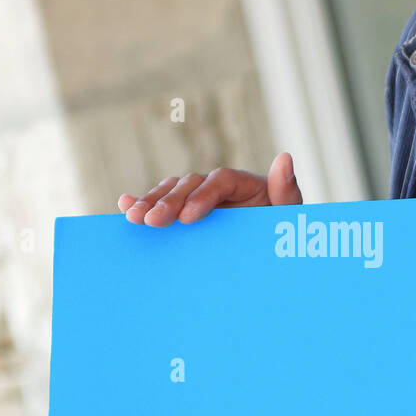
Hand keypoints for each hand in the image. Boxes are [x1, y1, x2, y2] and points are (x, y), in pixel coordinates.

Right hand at [118, 152, 302, 226]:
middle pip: (190, 185)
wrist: (276, 257)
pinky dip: (143, 204)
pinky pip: (163, 206)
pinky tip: (124, 206)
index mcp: (246, 185)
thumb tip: (285, 158)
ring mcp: (200, 200)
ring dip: (150, 203)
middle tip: (152, 221)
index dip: (203, 195)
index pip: (221, 181)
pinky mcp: (186, 215)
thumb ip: (287, 191)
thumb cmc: (286, 236)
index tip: (188, 216)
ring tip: (133, 217)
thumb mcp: (291, 217)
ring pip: (172, 193)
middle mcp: (219, 188)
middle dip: (169, 202)